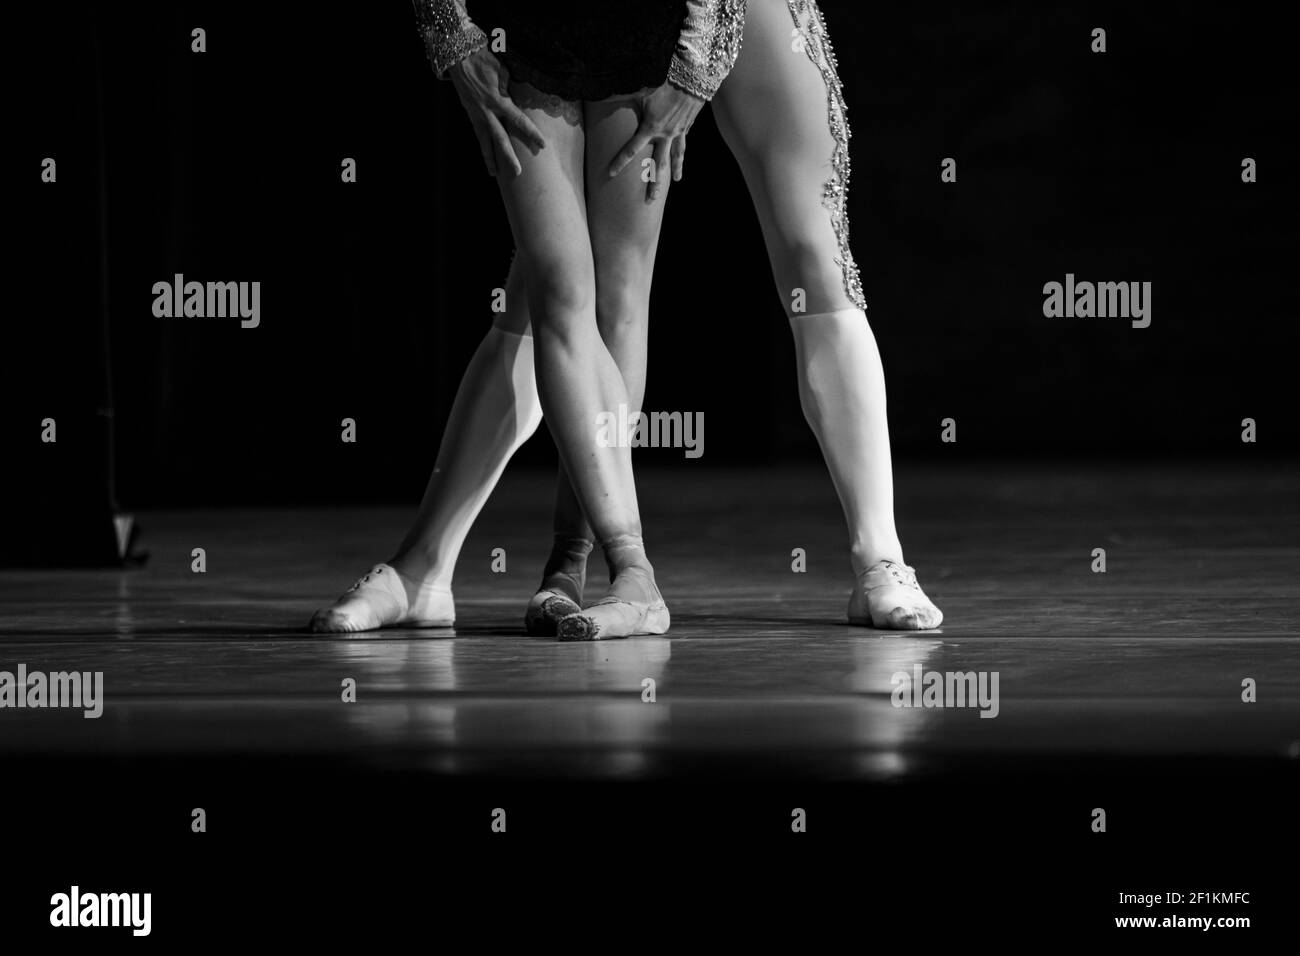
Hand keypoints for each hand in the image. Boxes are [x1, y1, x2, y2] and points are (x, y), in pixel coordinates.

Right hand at [448, 49, 544, 176]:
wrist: (458, 56)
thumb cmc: (483, 59)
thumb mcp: (503, 71)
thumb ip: (511, 87)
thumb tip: (520, 97)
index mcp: (498, 101)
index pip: (519, 121)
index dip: (531, 133)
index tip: (542, 145)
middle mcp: (487, 112)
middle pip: (500, 139)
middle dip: (509, 157)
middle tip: (518, 173)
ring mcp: (477, 115)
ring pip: (484, 142)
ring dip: (490, 159)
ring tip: (495, 174)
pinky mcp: (470, 115)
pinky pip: (478, 135)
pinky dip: (482, 147)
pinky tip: (487, 159)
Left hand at [608, 83, 704, 201]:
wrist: (692, 78)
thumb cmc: (664, 82)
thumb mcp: (641, 89)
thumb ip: (622, 95)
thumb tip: (601, 95)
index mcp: (651, 128)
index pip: (631, 149)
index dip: (620, 162)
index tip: (610, 173)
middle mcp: (665, 135)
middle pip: (658, 164)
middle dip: (654, 183)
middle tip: (650, 200)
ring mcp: (677, 133)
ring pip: (675, 157)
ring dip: (675, 170)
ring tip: (676, 181)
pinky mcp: (686, 127)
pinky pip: (683, 144)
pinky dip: (682, 153)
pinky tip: (682, 159)